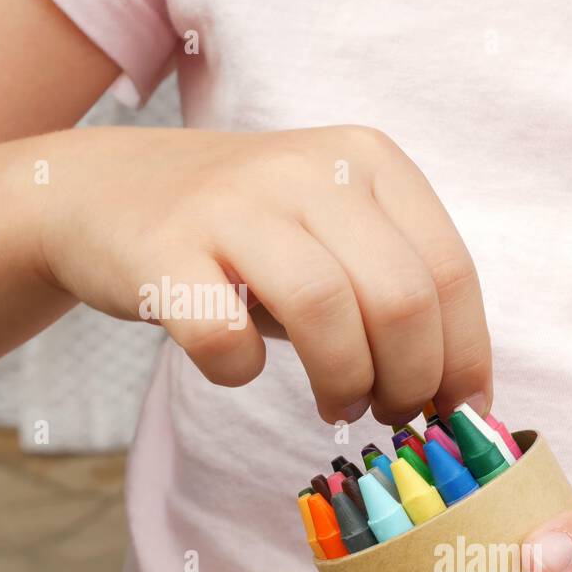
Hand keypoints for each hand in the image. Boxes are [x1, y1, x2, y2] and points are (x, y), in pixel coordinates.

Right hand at [36, 124, 491, 424]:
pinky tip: (237, 365)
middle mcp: (306, 170)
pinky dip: (240, 373)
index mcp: (365, 159)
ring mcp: (231, 206)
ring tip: (335, 405)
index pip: (448, 270)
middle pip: (399, 299)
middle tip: (388, 412)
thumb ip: (389, 289)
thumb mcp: (329, 228)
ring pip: (325, 312)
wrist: (107, 191)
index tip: (456, 411)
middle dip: (408, 381)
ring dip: (343, 384)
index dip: (463, 358)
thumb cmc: (241, 233)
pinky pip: (225, 339)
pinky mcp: (164, 252)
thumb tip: (454, 395)